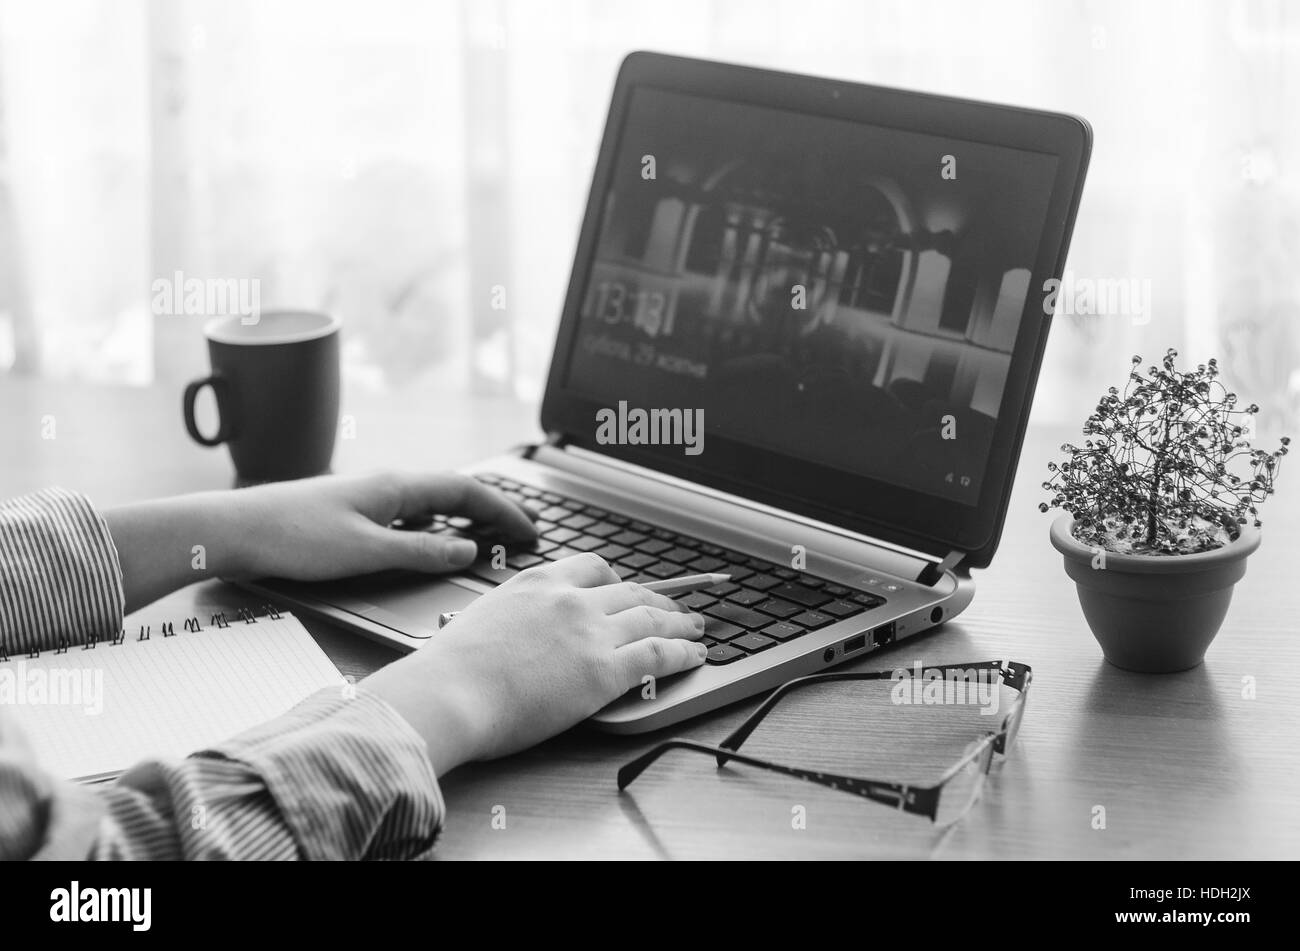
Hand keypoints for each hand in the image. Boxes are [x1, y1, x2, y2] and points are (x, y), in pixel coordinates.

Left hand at [103, 471, 535, 611]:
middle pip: (456, 491)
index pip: (467, 491)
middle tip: (528, 528)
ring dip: (468, 516)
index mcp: (396, 487)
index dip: (504, 510)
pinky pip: (412, 513)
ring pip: (434, 502)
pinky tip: (438, 540)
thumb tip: (468, 552)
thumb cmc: (293, 537)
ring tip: (494, 535)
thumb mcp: (366, 551)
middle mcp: (387, 486)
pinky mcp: (353, 513)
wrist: (235, 529)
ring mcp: (370, 498)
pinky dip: (439, 524)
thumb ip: (420, 551)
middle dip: (495, 509)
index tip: (532, 530)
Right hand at [362, 553, 707, 774]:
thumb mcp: (482, 619)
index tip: (629, 589)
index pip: (593, 568)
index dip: (619, 581)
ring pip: (652, 618)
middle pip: (630, 592)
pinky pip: (659, 654)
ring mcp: (591, 632)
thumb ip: (513, 616)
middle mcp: (571, 599)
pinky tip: (695, 655)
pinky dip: (684, 652)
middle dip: (660, 600)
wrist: (450, 693)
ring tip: (697, 628)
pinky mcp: (606, 670)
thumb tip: (519, 632)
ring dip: (681, 623)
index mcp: (538, 581)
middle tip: (675, 608)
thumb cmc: (452, 669)